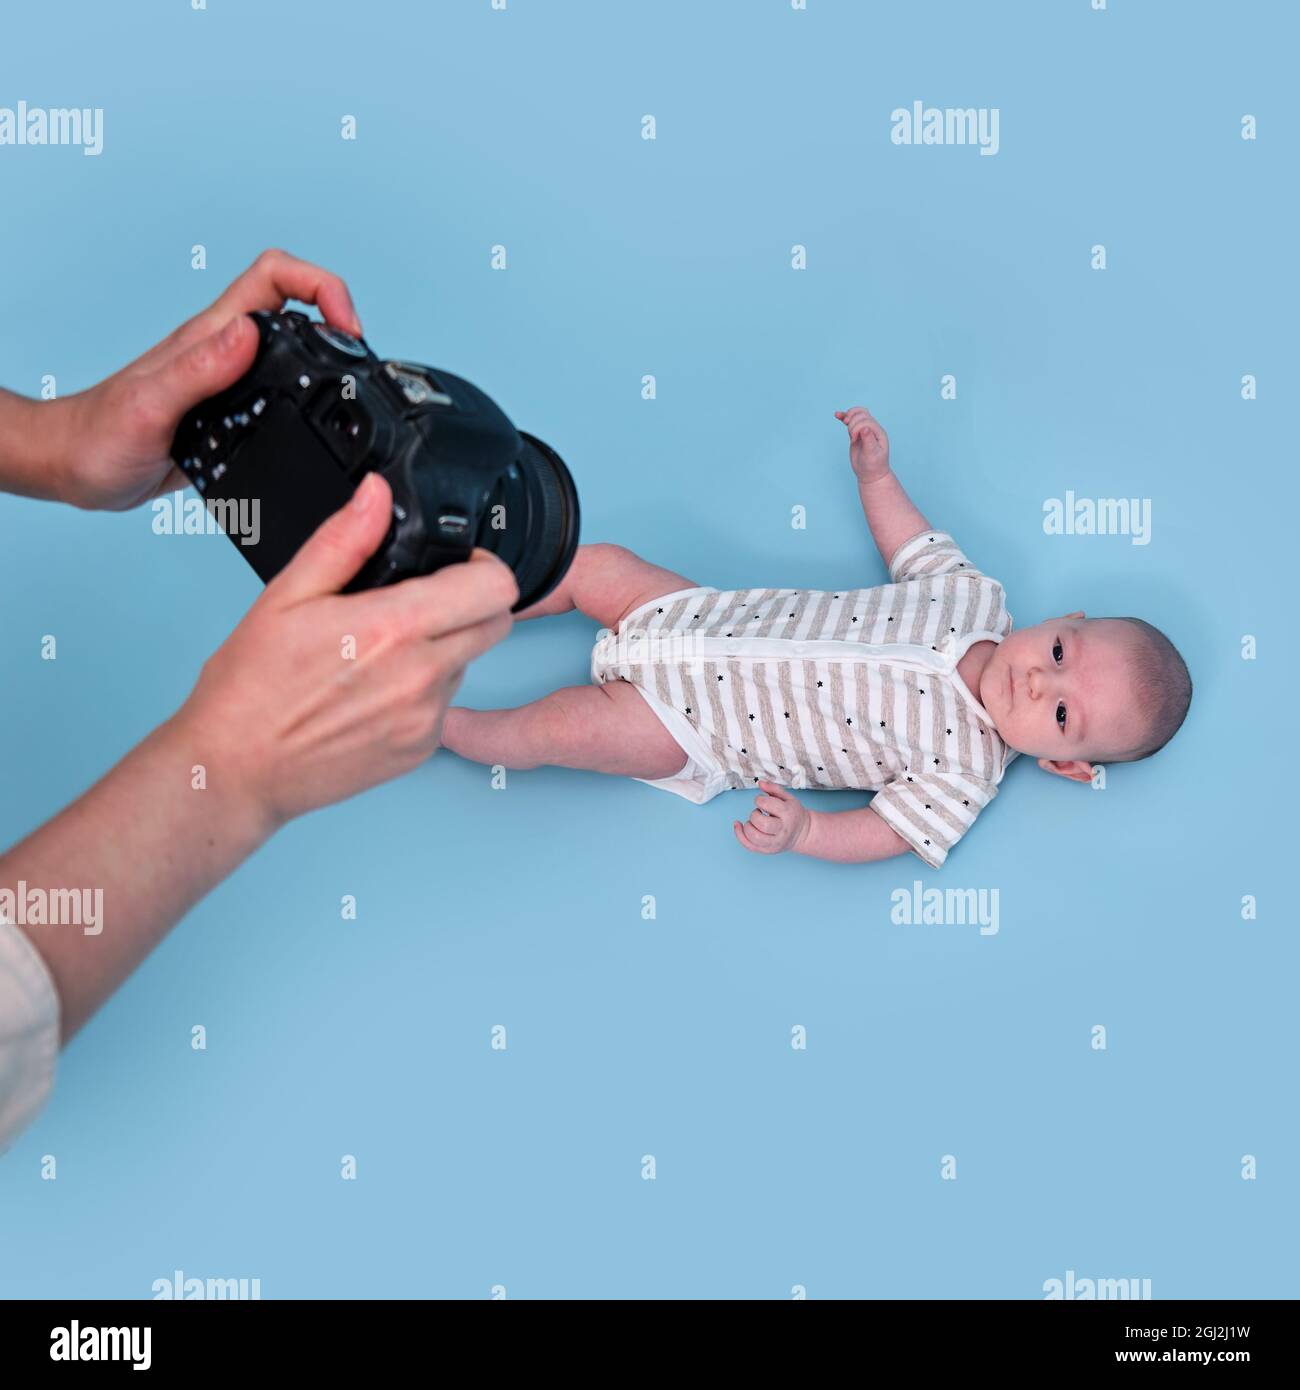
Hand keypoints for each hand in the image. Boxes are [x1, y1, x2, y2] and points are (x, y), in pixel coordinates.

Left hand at [56, 249, 362, 510]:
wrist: (74, 468)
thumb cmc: (99, 438)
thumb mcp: (151, 406)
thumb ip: (200, 369)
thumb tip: (250, 332)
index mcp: (211, 336)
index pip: (276, 276)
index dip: (322, 287)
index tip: (347, 326)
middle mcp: (223, 350)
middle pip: (294, 303)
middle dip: (338, 317)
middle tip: (358, 358)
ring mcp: (227, 379)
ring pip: (291, 346)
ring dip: (327, 354)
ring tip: (349, 384)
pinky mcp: (228, 412)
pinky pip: (278, 389)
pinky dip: (306, 397)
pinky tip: (312, 424)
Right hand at [170, 471, 517, 832]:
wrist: (236, 770)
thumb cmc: (251, 689)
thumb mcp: (286, 596)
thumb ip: (344, 540)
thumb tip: (377, 495)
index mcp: (391, 628)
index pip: (494, 588)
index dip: (482, 567)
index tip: (457, 565)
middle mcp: (420, 676)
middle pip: (496, 624)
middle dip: (472, 605)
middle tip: (423, 603)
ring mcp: (425, 718)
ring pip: (470, 663)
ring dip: (445, 649)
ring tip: (381, 652)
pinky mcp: (421, 748)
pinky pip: (446, 704)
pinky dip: (424, 690)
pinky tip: (375, 690)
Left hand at [732, 781, 810, 855]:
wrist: (803, 833)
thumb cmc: (793, 813)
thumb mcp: (788, 798)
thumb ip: (774, 789)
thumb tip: (760, 783)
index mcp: (788, 814)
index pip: (768, 805)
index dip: (759, 800)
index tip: (761, 801)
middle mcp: (783, 830)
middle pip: (762, 824)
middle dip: (754, 815)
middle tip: (758, 812)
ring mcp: (775, 843)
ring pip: (754, 837)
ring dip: (747, 826)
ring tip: (752, 821)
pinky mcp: (768, 850)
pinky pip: (749, 846)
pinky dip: (740, 835)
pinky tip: (739, 826)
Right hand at [835, 406, 889, 482]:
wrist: (870, 474)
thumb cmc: (874, 466)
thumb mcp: (872, 454)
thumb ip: (869, 440)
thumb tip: (865, 428)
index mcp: (878, 432)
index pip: (866, 421)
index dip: (857, 428)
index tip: (854, 441)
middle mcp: (873, 429)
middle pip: (861, 415)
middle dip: (852, 424)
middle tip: (852, 438)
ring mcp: (864, 430)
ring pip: (857, 415)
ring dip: (848, 417)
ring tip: (845, 424)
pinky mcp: (856, 434)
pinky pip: (851, 422)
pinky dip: (844, 417)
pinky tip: (837, 415)